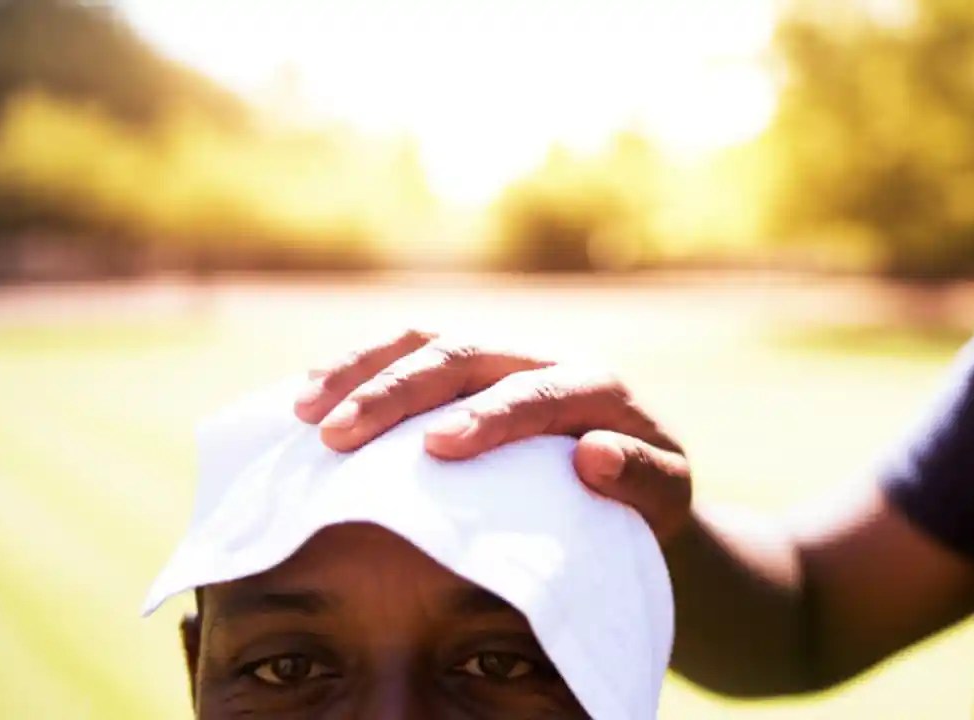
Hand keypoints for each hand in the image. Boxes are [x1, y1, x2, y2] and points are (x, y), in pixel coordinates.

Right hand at [293, 330, 693, 543]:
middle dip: (397, 392)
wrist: (633, 473)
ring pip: (423, 342)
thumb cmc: (645, 495)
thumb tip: (592, 454)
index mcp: (594, 385)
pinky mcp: (462, 366)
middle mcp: (539, 357)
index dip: (488, 416)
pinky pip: (404, 352)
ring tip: (306, 411)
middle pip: (462, 357)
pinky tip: (308, 397)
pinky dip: (356, 369)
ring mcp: (496, 355)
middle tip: (337, 435)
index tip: (439, 448)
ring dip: (361, 371)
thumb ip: (643, 477)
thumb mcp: (667, 496)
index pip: (536, 394)